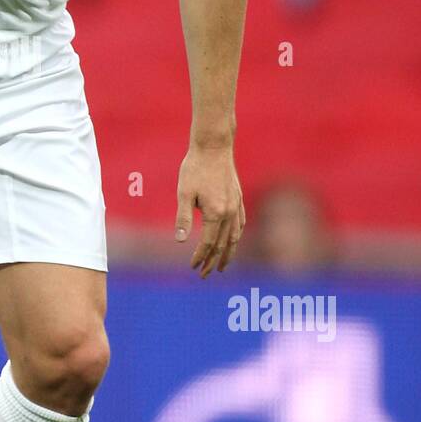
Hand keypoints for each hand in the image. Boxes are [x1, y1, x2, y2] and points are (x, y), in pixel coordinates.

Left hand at [175, 145, 244, 277]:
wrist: (214, 146)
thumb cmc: (195, 168)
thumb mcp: (184, 193)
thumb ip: (183, 218)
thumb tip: (179, 240)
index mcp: (216, 213)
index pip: (207, 243)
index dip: (200, 257)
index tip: (192, 267)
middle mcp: (229, 212)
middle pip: (222, 244)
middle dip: (213, 262)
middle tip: (205, 275)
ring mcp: (236, 205)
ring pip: (235, 237)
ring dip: (228, 253)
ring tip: (223, 266)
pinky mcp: (238, 198)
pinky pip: (240, 223)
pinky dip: (236, 236)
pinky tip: (234, 240)